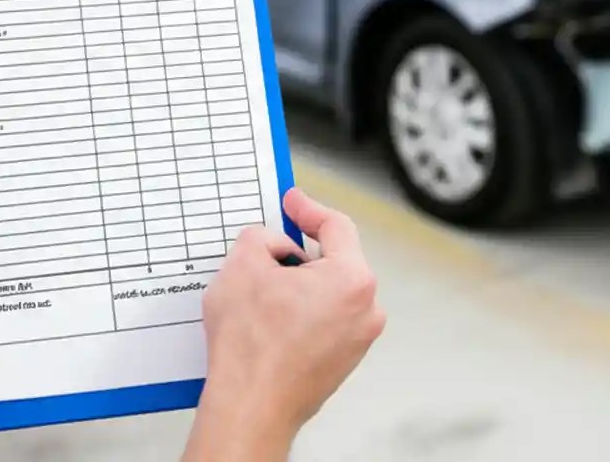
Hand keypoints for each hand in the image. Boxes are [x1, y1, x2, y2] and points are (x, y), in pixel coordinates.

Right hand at [183, 189, 385, 461]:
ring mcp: (358, 339)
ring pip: (328, 292)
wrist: (251, 408)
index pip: (336, 226)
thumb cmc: (251, 348)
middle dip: (299, 251)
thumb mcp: (242, 265)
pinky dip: (300, 311)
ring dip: (298, 285)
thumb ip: (261, 236)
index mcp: (353, 279)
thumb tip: (273, 243)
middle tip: (268, 248)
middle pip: (334, 260)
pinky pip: (324, 320)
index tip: (293, 202)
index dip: (308, 208)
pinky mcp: (342, 361)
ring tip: (261, 292)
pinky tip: (269, 320)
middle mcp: (366, 309)